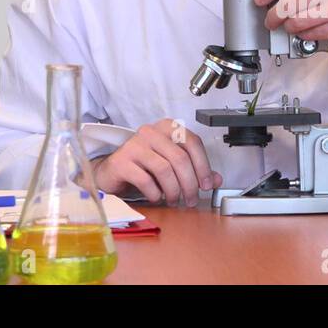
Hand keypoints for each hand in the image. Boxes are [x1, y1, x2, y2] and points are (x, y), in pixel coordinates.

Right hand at [91, 119, 221, 206]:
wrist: (111, 171)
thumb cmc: (144, 166)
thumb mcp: (172, 165)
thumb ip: (195, 170)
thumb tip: (217, 180)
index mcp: (167, 127)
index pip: (192, 142)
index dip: (203, 166)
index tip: (207, 185)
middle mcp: (151, 132)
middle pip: (180, 158)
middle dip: (190, 184)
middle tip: (192, 199)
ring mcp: (134, 145)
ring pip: (164, 169)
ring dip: (174, 190)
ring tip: (174, 200)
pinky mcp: (121, 162)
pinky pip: (145, 180)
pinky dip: (155, 193)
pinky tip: (157, 197)